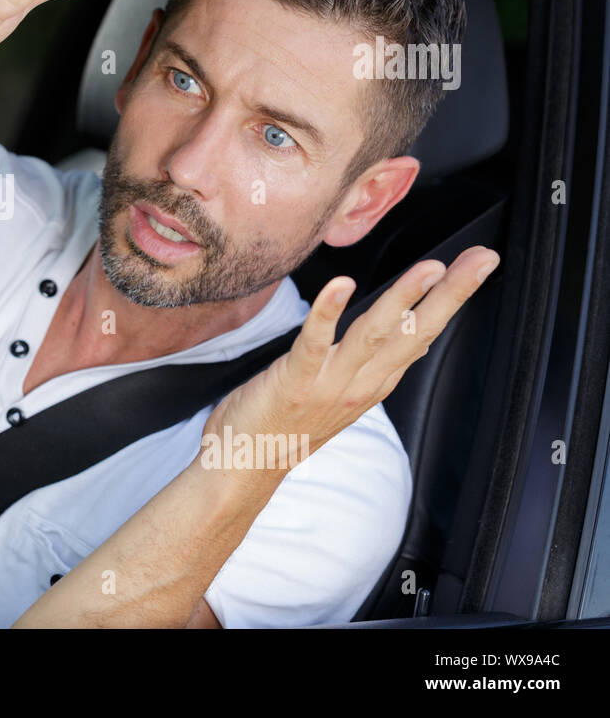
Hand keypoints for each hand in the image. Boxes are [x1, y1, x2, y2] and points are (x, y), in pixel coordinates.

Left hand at [203, 246, 501, 470]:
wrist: (244, 468)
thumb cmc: (283, 424)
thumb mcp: (341, 394)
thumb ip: (376, 366)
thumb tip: (413, 341)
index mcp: (373, 383)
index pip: (422, 333)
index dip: (452, 298)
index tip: (479, 264)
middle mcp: (360, 384)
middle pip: (415, 333)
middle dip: (452, 295)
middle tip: (482, 259)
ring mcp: (330, 385)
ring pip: (375, 335)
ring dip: (404, 299)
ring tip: (431, 267)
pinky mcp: (295, 383)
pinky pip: (315, 344)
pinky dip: (328, 313)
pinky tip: (342, 284)